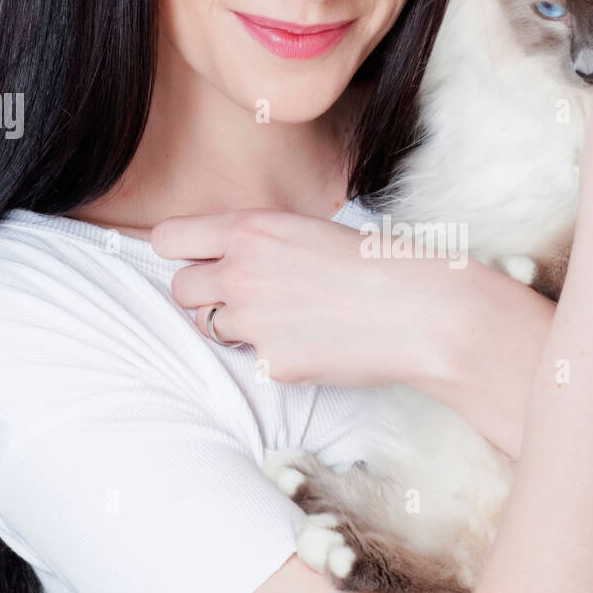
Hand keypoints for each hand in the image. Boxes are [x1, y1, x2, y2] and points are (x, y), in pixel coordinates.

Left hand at [150, 208, 464, 388]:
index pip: (169, 239)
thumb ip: (262, 242)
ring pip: (207, 326)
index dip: (182, 252)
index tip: (200, 261)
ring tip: (281, 319)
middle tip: (242, 297)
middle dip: (203, 294)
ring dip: (232, 325)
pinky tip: (314, 343)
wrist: (423, 311)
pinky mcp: (273, 363)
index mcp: (252, 229)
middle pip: (180, 288)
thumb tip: (225, 258)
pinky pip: (253, 360)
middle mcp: (242, 272)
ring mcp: (254, 321)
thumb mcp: (311, 232)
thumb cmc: (380, 265)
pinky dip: (275, 355)